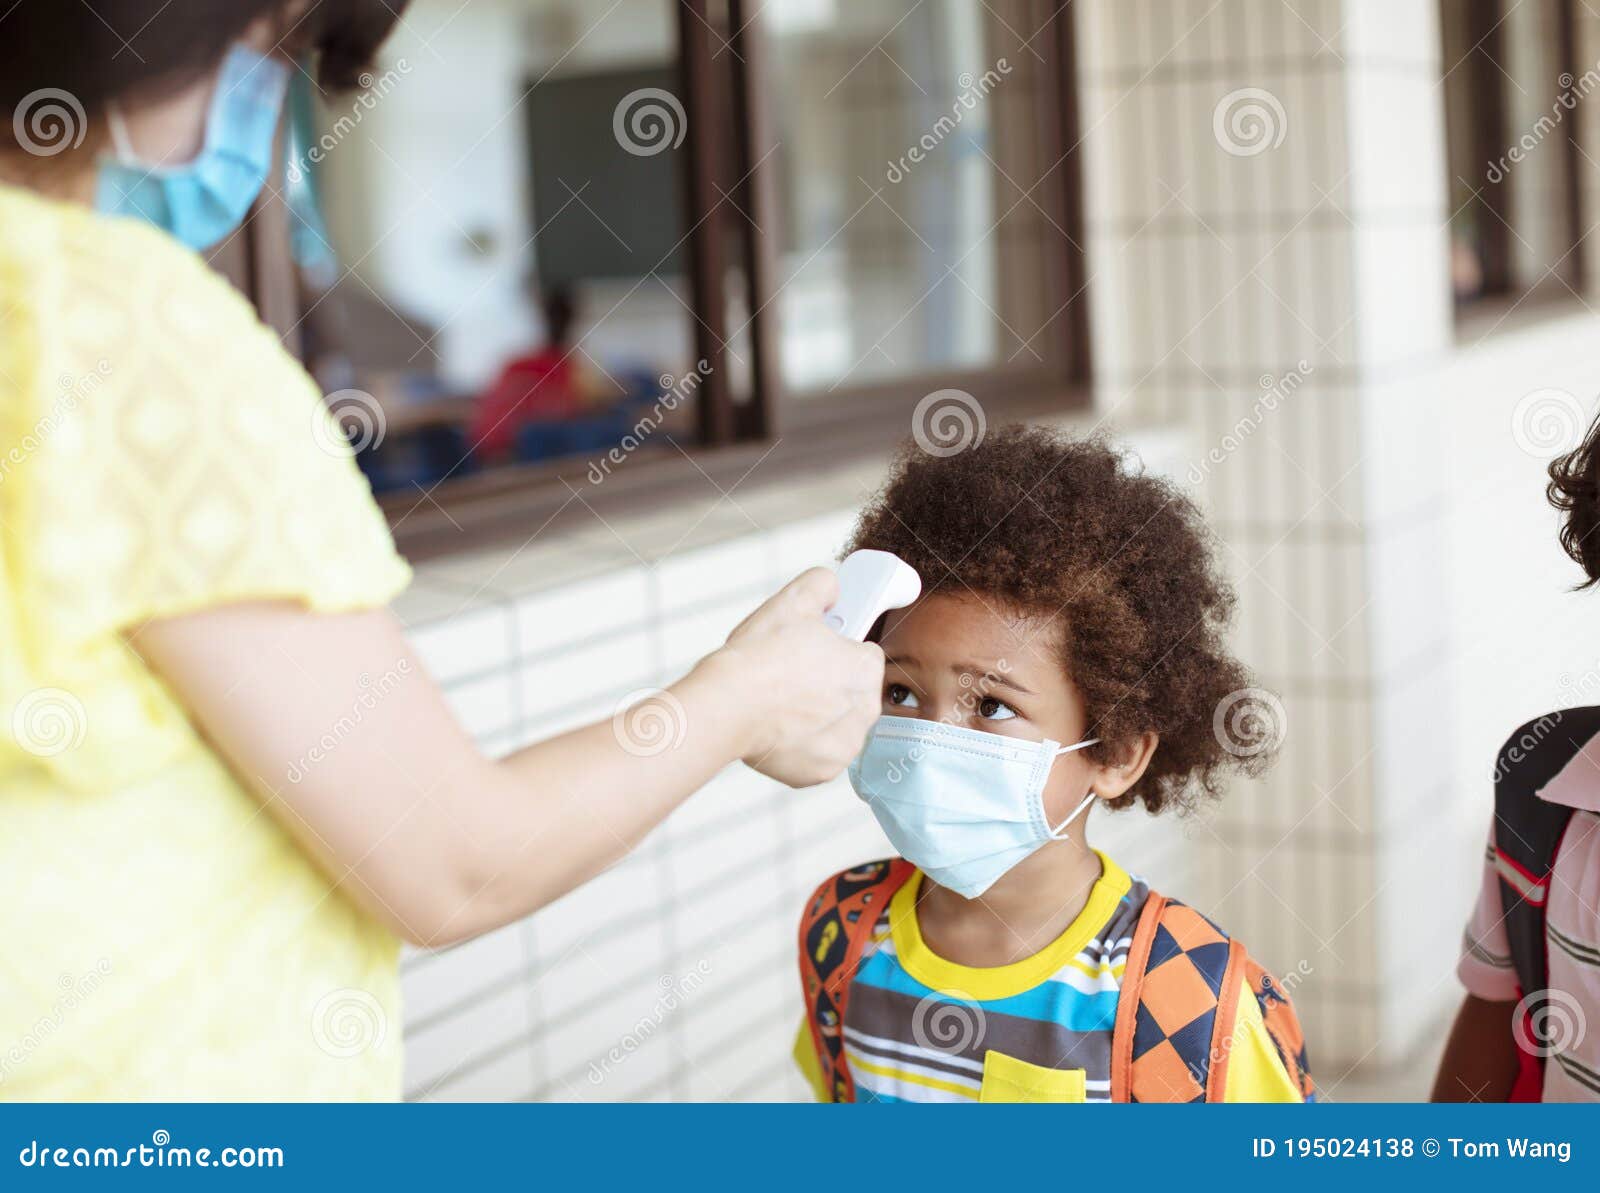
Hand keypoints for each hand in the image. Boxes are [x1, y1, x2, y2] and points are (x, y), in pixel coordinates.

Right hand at [706, 568, 884, 786]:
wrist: (726, 707)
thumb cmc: (758, 657)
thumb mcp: (793, 601)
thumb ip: (823, 585)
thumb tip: (832, 589)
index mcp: (865, 670)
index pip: (865, 655)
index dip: (839, 649)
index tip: (816, 651)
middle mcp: (864, 712)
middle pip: (854, 692)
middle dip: (831, 684)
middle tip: (793, 675)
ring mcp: (844, 747)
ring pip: (838, 724)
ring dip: (819, 715)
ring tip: (782, 702)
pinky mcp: (821, 772)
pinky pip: (819, 753)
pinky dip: (803, 744)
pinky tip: (778, 728)